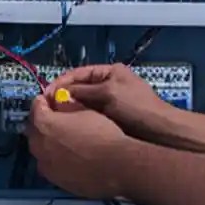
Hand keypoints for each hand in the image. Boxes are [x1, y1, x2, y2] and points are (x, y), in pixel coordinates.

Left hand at [25, 95, 130, 199]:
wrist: (116, 167)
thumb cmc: (102, 135)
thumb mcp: (86, 111)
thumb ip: (68, 105)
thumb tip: (61, 101)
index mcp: (44, 125)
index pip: (36, 108)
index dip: (43, 102)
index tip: (49, 100)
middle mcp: (39, 147)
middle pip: (34, 130)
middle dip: (42, 122)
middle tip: (54, 118)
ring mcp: (47, 167)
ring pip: (41, 150)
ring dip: (47, 142)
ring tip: (62, 139)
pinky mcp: (56, 181)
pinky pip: (50, 166)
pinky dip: (55, 159)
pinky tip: (69, 157)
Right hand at [46, 63, 166, 134]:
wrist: (159, 132)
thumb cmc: (136, 107)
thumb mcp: (109, 93)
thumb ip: (84, 92)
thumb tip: (60, 95)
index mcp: (109, 73)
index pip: (78, 74)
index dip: (61, 83)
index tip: (45, 95)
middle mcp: (107, 85)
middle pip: (79, 89)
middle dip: (63, 97)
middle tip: (47, 109)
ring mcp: (108, 103)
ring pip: (82, 105)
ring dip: (70, 110)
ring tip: (55, 119)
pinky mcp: (109, 120)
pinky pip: (89, 117)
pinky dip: (79, 120)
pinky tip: (69, 127)